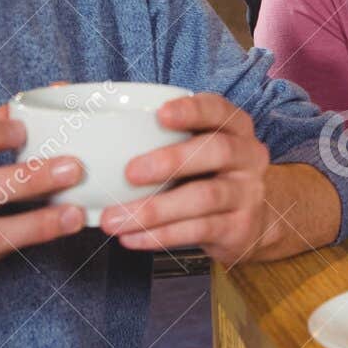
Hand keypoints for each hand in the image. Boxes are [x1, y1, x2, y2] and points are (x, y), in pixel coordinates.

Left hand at [99, 93, 275, 264]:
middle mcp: (248, 157)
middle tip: (130, 173)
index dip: (192, 110)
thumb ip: (167, 140)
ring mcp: (248, 193)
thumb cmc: (209, 177)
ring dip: (155, 209)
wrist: (251, 222)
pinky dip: (161, 235)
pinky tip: (133, 237)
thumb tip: (96, 141)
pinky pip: (199, 230)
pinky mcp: (240, 228)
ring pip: (204, 197)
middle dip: (172, 160)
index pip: (219, 110)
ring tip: (114, 220)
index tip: (160, 114)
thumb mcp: (199, 150)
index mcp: (235, 129)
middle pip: (218, 151)